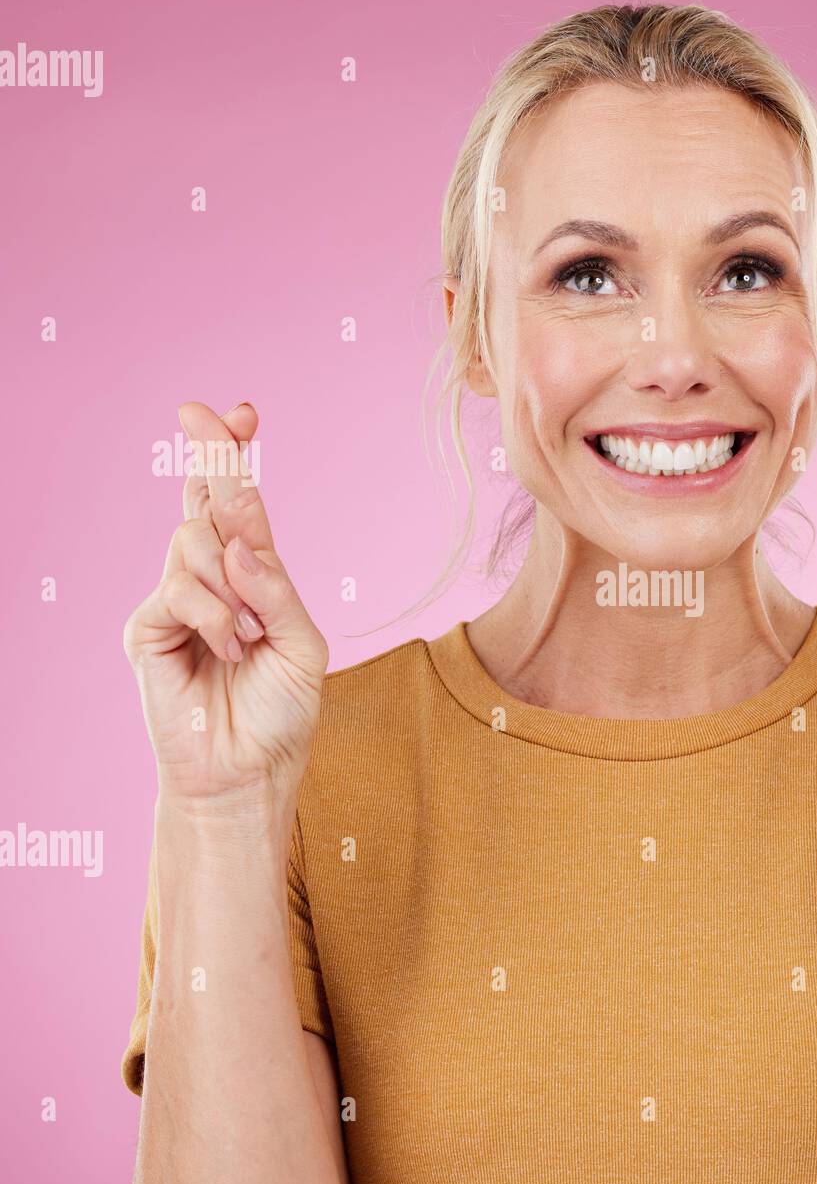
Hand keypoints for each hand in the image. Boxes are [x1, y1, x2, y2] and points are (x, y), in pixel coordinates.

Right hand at [123, 402, 328, 805]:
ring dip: (232, 580)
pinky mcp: (149, 627)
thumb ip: (275, 587)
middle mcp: (212, 579)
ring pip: (194, 540)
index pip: (239, 505)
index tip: (240, 412)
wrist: (247, 771)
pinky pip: (179, 589)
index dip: (234, 456)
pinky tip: (229, 648)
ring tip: (249, 632)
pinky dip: (214, 615)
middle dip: (217, 456)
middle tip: (214, 416)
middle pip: (207, 500)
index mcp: (252, 576)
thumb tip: (237, 540)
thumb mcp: (301, 643)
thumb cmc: (280, 711)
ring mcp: (176, 599)